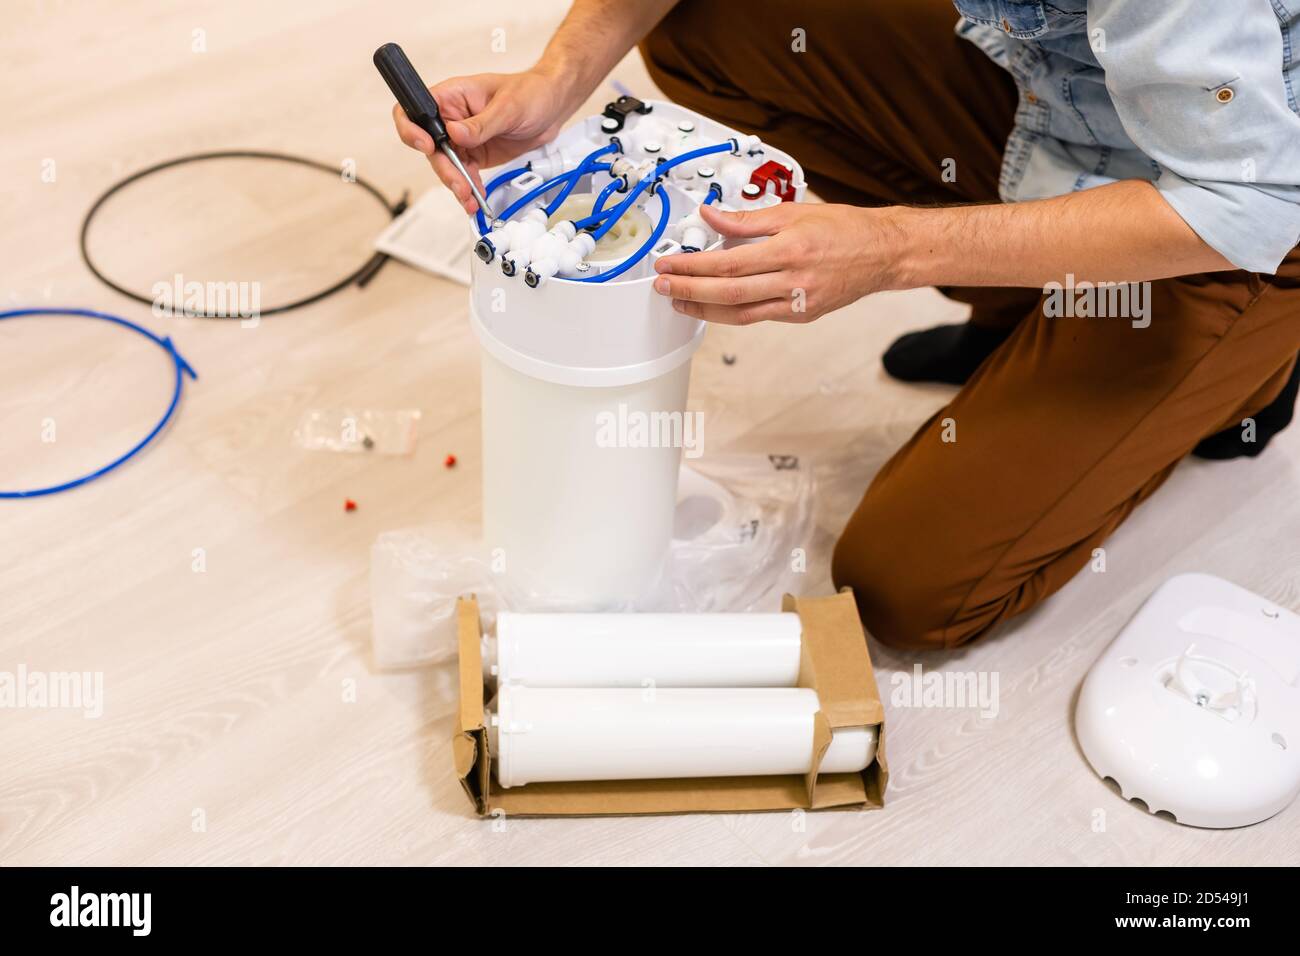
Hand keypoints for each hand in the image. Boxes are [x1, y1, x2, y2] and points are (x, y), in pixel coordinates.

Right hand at [391, 68, 576, 213]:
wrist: (552, 107)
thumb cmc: (530, 92)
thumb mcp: (508, 107)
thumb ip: (481, 124)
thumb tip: (455, 133)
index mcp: (452, 95)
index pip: (415, 109)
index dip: (413, 129)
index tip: (428, 146)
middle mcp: (451, 117)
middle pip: (430, 147)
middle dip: (444, 169)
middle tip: (460, 185)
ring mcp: (462, 138)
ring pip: (446, 165)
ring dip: (456, 184)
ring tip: (470, 199)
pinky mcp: (475, 154)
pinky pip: (464, 174)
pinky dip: (469, 187)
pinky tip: (475, 197)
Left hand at [652, 203, 901, 324]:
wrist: (881, 253)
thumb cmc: (842, 228)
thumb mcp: (792, 212)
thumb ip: (746, 219)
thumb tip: (709, 215)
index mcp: (789, 250)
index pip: (728, 262)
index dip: (693, 266)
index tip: (669, 263)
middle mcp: (793, 280)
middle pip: (729, 292)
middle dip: (690, 290)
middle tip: (663, 287)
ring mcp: (798, 302)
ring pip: (741, 313)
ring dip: (705, 309)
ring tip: (680, 301)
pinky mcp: (802, 315)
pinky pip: (759, 317)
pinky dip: (732, 313)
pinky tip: (714, 305)